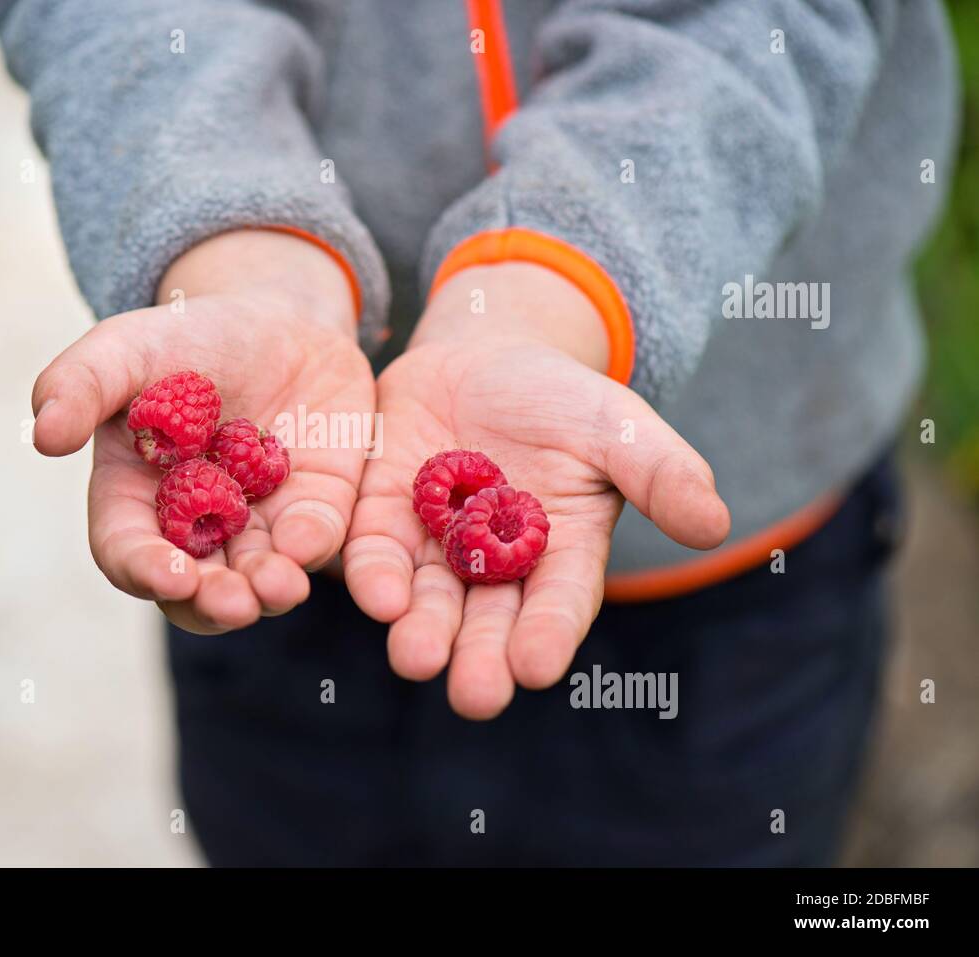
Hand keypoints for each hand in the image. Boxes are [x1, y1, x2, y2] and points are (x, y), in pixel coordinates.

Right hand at [32, 230, 374, 633]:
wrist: (273, 316)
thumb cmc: (181, 339)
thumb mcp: (124, 348)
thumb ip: (80, 384)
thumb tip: (44, 434)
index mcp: (135, 499)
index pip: (129, 552)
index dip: (146, 570)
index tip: (171, 576)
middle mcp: (195, 529)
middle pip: (197, 590)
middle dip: (214, 603)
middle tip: (233, 602)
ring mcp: (258, 525)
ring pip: (259, 580)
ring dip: (268, 591)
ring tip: (280, 586)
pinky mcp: (315, 509)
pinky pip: (316, 540)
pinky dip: (312, 547)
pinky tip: (307, 543)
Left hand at [343, 263, 729, 718]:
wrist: (483, 357)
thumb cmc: (564, 401)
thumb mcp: (619, 427)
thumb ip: (662, 473)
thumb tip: (714, 525)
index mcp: (561, 555)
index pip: (559, 605)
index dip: (549, 635)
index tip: (538, 668)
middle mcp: (495, 567)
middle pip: (487, 624)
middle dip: (479, 660)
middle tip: (474, 696)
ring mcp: (435, 545)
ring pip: (426, 601)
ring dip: (420, 632)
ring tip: (416, 658)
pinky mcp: (382, 516)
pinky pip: (375, 552)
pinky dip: (373, 574)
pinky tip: (374, 594)